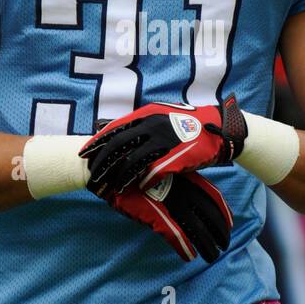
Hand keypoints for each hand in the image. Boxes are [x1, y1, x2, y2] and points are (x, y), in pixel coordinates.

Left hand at [80, 97, 246, 194]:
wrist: (219, 130)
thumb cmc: (189, 126)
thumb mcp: (163, 118)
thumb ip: (143, 124)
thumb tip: (120, 133)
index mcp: (147, 114)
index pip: (114, 128)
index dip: (97, 142)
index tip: (84, 154)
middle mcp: (152, 125)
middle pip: (118, 145)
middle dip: (102, 162)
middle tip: (92, 175)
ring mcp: (163, 140)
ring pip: (132, 161)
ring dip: (119, 176)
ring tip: (110, 186)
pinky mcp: (174, 156)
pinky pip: (151, 171)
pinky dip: (141, 181)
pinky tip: (134, 188)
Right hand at [91, 172, 232, 262]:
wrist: (109, 168)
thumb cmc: (134, 169)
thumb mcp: (160, 171)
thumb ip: (175, 181)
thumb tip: (185, 195)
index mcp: (185, 177)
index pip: (213, 196)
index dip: (223, 213)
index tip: (229, 225)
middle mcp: (182, 190)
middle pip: (210, 214)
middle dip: (220, 232)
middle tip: (225, 245)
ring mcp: (170, 203)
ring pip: (197, 228)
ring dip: (207, 245)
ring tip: (212, 256)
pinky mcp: (155, 215)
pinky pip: (176, 236)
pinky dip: (185, 248)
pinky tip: (190, 257)